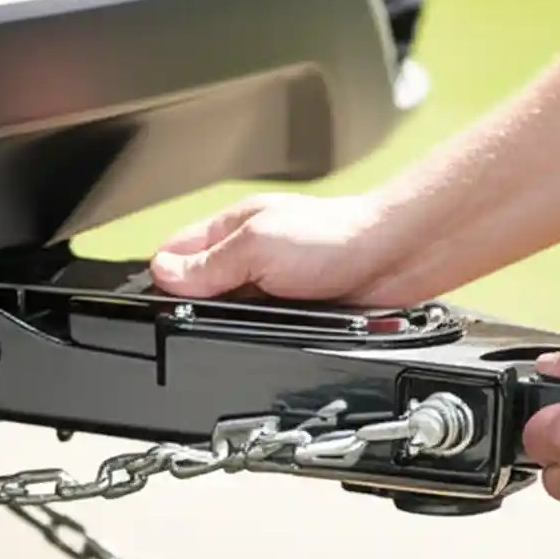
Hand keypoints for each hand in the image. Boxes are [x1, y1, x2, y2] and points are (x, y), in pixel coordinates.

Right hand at [149, 193, 418, 304]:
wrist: (396, 258)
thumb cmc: (338, 237)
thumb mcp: (257, 247)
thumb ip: (209, 264)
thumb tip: (163, 275)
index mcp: (233, 227)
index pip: (175, 253)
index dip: (164, 279)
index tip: (165, 302)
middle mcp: (251, 251)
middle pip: (200, 286)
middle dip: (199, 305)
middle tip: (208, 316)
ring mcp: (272, 281)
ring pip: (231, 310)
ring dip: (232, 321)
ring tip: (243, 324)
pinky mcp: (296, 307)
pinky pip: (263, 325)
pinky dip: (263, 331)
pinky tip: (270, 331)